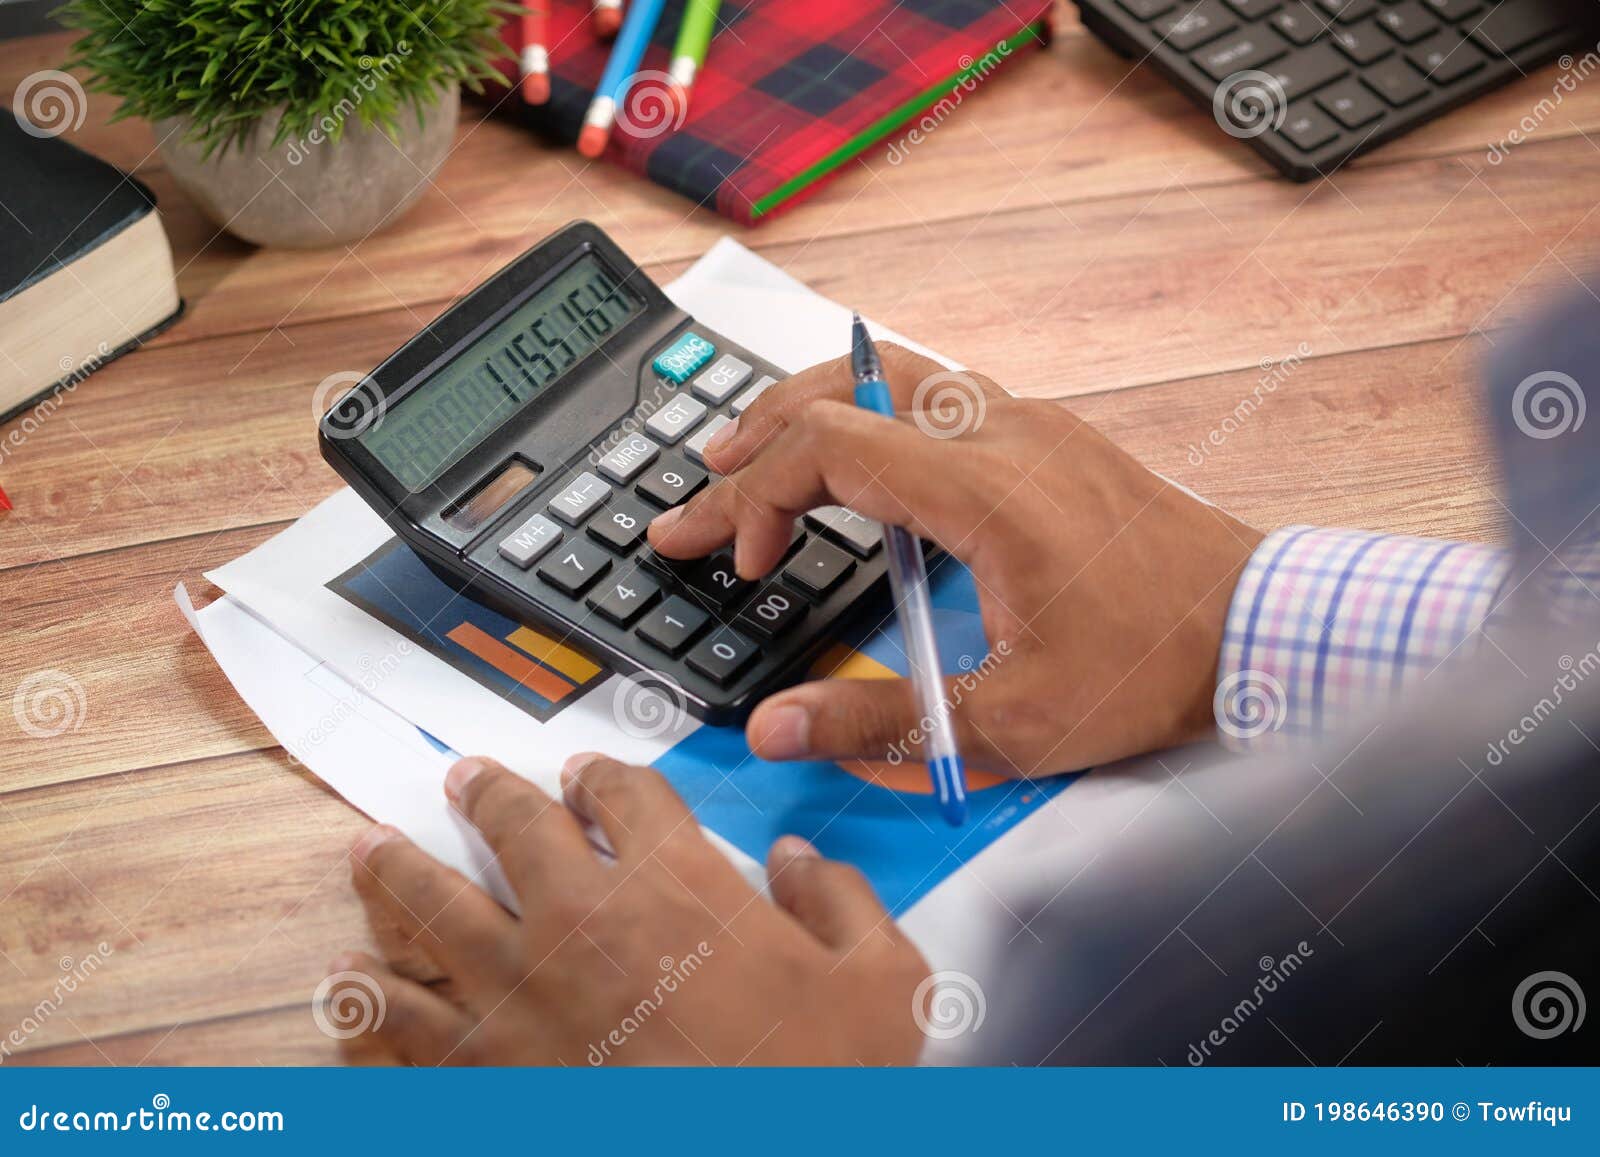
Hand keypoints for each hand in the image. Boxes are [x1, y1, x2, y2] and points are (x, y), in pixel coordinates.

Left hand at [334, 754, 929, 1065]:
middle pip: (512, 826)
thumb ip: (842, 903)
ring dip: (398, 872)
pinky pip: (401, 1024)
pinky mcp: (477, 1074)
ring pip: (433, 908)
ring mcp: (518, 997)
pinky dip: (367, 999)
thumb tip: (804, 862)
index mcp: (675, 886)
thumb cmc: (819, 1086)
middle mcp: (582, 922)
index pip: (626, 796)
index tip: (590, 775)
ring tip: (371, 851)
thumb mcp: (881, 983)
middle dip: (486, 793)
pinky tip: (345, 982)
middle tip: (465, 780)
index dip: (605, 775)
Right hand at [647, 344, 1263, 775]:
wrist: (1259, 629)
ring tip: (764, 452)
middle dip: (757, 429)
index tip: (732, 555)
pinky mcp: (1052, 436)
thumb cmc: (1151, 669)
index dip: (754, 494)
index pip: (826, 446)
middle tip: (705, 481)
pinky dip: (875, 413)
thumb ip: (880, 724)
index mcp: (983, 488)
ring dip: (817, 407)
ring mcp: (1031, 423)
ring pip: (893, 371)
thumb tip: (775, 727)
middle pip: (845, 382)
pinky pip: (939, 392)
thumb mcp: (1010, 723)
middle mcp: (1003, 433)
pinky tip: (868, 463)